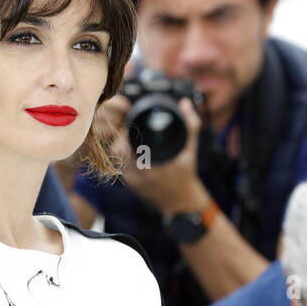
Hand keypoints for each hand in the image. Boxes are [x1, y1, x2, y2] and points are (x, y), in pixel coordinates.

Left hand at [99, 87, 209, 218]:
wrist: (180, 202)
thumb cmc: (185, 174)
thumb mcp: (190, 148)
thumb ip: (190, 124)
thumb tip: (184, 103)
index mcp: (153, 163)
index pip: (128, 142)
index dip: (127, 129)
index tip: (133, 121)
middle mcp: (140, 172)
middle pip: (117, 148)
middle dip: (121, 135)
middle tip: (131, 128)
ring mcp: (132, 179)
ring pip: (116, 156)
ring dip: (120, 144)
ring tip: (131, 137)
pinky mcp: (129, 183)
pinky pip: (119, 164)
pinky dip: (123, 154)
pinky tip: (132, 150)